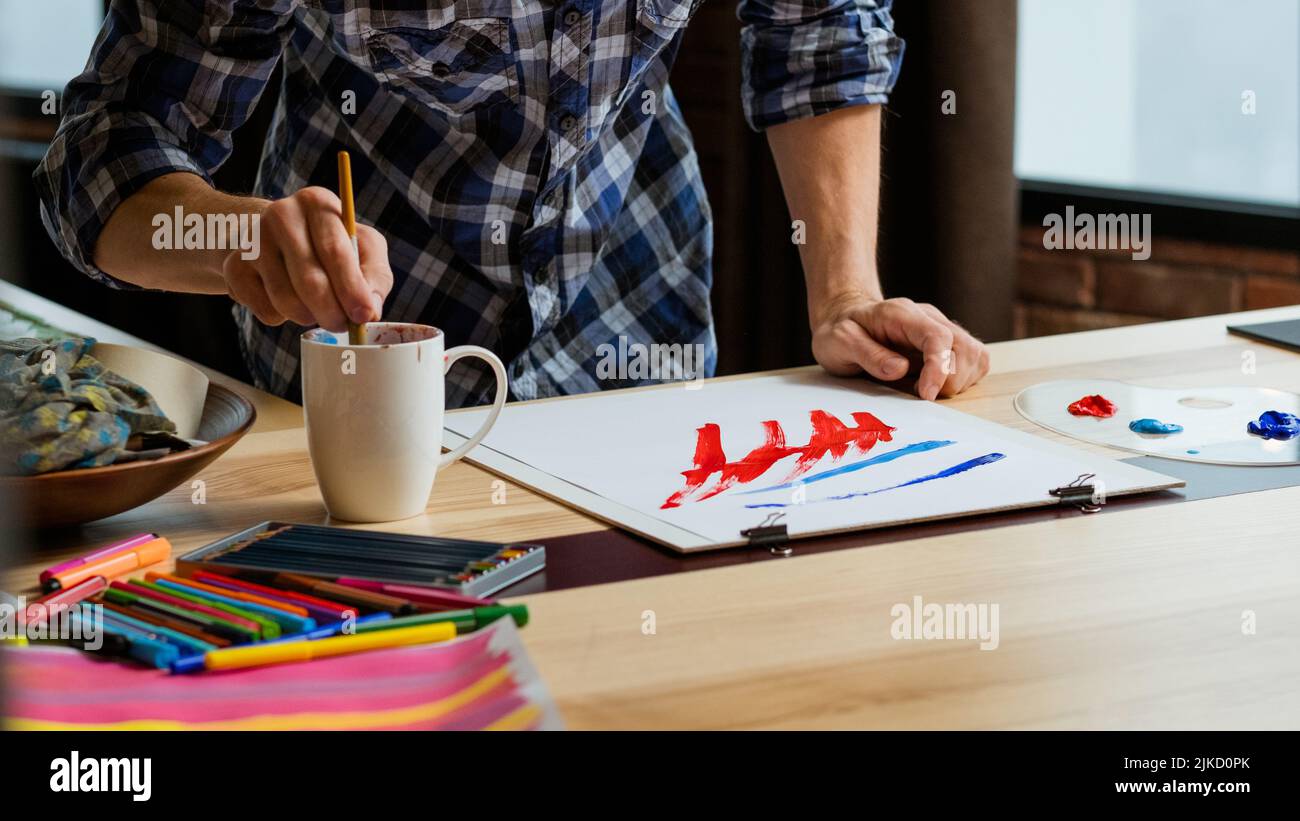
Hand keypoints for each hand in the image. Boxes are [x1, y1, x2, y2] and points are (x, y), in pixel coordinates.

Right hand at [221, 187, 392, 330]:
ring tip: (317, 311)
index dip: (352, 288)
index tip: (364, 316)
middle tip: (343, 326)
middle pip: (308, 278)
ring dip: (308, 317)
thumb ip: (375, 277)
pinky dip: (282, 318)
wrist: (276, 241)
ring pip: (285, 299)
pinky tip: (286, 302)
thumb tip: (369, 310)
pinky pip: (264, 309)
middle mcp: (281, 214)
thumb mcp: (363, 250)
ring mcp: (252, 239)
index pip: (335, 251)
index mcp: (317, 202)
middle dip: (331, 312)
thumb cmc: (330, 247)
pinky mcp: (233, 266)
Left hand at [811, 292, 989, 399]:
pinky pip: (973, 361)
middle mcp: (928, 318)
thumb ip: (868, 354)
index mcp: (902, 314)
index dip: (939, 369)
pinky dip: (963, 379)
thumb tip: (899, 369)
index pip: (938, 337)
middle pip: (964, 348)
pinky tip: (935, 384)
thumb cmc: (840, 331)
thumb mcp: (839, 342)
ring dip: (957, 381)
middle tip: (919, 394)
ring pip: (975, 355)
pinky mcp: (948, 343)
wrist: (845, 317)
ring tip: (925, 389)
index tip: (925, 395)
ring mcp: (941, 328)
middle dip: (949, 381)